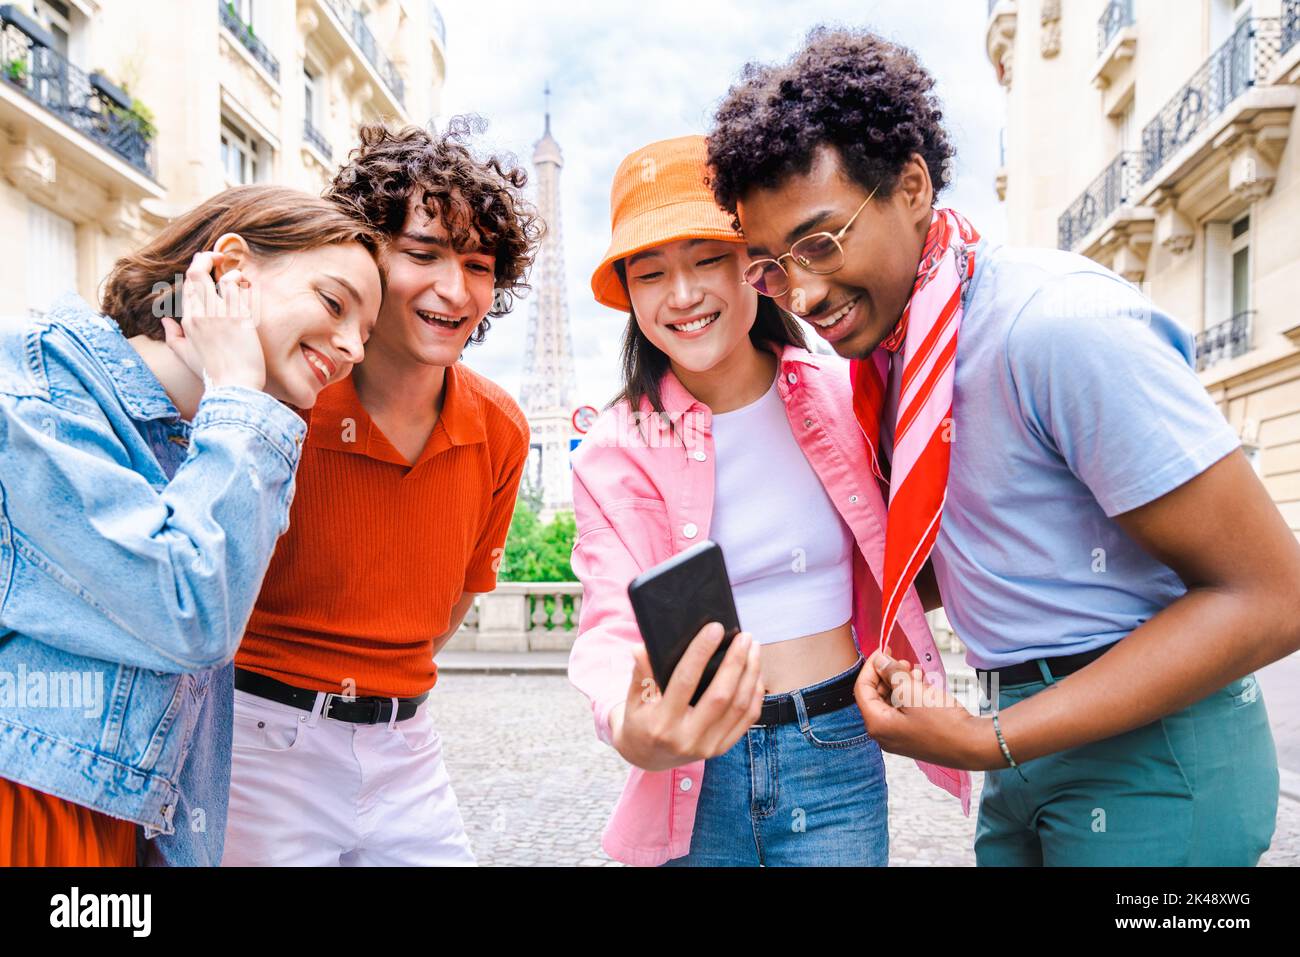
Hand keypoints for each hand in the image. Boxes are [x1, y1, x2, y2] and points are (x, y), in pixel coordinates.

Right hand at [161, 251, 265, 392]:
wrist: (234, 386)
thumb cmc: (213, 373)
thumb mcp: (185, 355)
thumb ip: (172, 336)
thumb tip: (164, 320)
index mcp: (188, 321)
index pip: (187, 285)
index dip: (196, 269)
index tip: (206, 263)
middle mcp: (200, 314)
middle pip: (196, 274)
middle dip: (206, 258)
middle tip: (218, 256)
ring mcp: (219, 314)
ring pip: (217, 277)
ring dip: (228, 270)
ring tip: (237, 273)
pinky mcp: (238, 318)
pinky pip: (236, 288)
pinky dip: (240, 280)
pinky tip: (246, 283)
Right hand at [610, 622, 763, 772]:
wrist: (647, 758)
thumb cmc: (640, 721)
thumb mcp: (634, 699)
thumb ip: (640, 674)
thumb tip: (642, 648)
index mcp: (662, 723)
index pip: (685, 681)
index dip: (701, 652)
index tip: (714, 628)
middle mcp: (686, 738)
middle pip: (721, 695)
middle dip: (736, 661)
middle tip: (744, 637)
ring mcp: (707, 746)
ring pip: (739, 706)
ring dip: (750, 674)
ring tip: (754, 649)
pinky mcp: (721, 749)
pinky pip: (747, 719)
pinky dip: (755, 694)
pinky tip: (755, 673)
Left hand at [854, 651, 1001, 769]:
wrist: (972, 745)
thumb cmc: (942, 722)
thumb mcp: (913, 692)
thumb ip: (891, 674)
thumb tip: (879, 660)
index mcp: (877, 725)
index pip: (862, 689)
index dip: (871, 667)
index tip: (882, 652)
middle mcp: (883, 734)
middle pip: (876, 695)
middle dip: (887, 674)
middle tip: (901, 660)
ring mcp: (898, 736)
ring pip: (891, 701)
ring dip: (899, 682)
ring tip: (914, 670)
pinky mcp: (913, 735)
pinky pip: (903, 710)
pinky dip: (909, 694)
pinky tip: (921, 681)